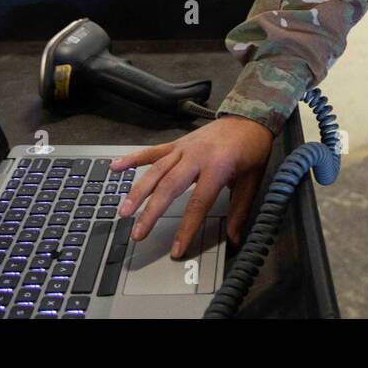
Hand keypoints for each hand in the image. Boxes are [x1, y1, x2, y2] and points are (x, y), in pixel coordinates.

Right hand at [110, 115, 272, 258]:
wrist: (249, 118)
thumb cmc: (252, 151)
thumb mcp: (251, 182)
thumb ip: (240, 211)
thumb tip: (234, 239)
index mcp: (217, 167)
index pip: (198, 203)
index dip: (186, 228)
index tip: (176, 249)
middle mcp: (196, 156)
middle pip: (169, 187)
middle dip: (151, 212)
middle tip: (138, 233)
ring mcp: (184, 148)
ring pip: (156, 171)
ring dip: (138, 191)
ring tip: (123, 210)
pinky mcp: (177, 143)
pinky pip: (152, 152)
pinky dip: (133, 159)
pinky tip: (115, 167)